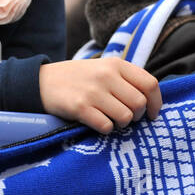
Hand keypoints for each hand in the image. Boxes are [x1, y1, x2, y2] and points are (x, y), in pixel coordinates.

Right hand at [39, 58, 162, 133]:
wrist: (39, 81)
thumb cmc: (75, 78)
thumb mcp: (101, 68)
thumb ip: (125, 78)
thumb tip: (149, 100)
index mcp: (115, 64)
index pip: (150, 84)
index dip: (156, 102)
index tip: (151, 113)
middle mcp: (106, 76)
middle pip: (139, 104)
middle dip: (136, 116)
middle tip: (125, 117)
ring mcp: (92, 92)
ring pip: (125, 117)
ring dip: (120, 124)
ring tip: (110, 119)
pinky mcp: (80, 107)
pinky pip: (106, 126)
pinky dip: (105, 129)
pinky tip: (96, 122)